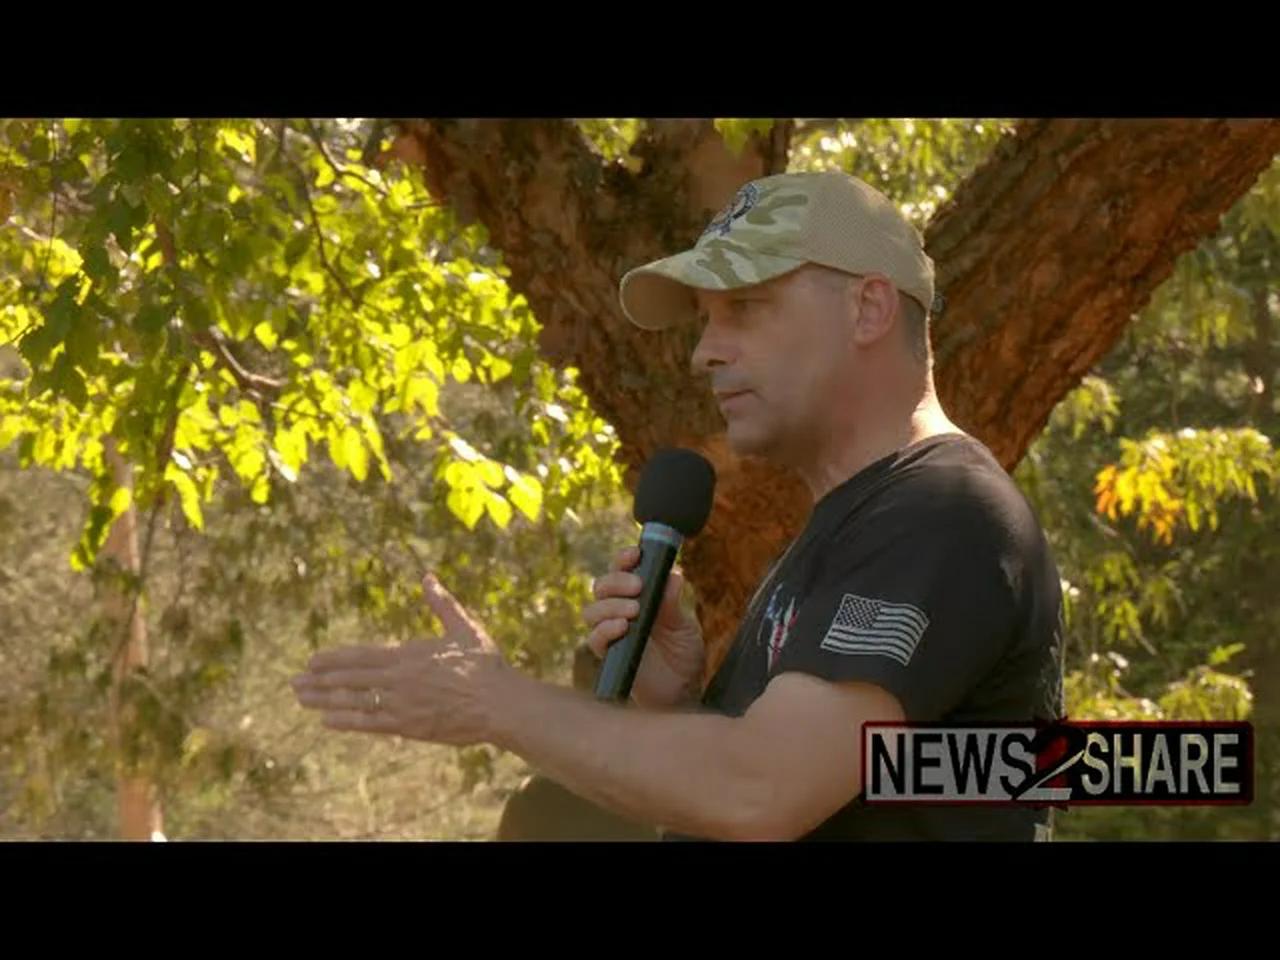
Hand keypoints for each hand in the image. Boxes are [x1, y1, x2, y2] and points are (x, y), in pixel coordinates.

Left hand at [291, 572, 510, 744]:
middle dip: (319, 681)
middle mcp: (398, 681)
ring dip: (325, 702)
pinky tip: (327, 722)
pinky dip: (347, 722)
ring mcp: (400, 705)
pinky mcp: (408, 727)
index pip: (361, 656)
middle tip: (293, 683)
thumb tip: (428, 577)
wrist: (500, 704)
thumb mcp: (465, 628)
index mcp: (408, 655)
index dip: (334, 660)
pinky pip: (370, 724)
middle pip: (350, 680)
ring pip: (354, 702)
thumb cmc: (485, 665)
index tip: (312, 661)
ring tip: (302, 700)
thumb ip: (442, 604)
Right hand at [583, 546, 704, 708]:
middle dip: (617, 581)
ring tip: (634, 611)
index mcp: (639, 597)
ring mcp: (612, 633)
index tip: (634, 554)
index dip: (623, 559)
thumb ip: (673, 603)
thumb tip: (673, 574)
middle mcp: (620, 611)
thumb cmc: (684, 655)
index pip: (622, 571)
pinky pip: (594, 639)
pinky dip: (605, 630)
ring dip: (610, 605)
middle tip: (638, 586)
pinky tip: (622, 627)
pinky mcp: (608, 655)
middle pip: (602, 586)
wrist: (683, 690)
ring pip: (593, 610)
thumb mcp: (684, 626)